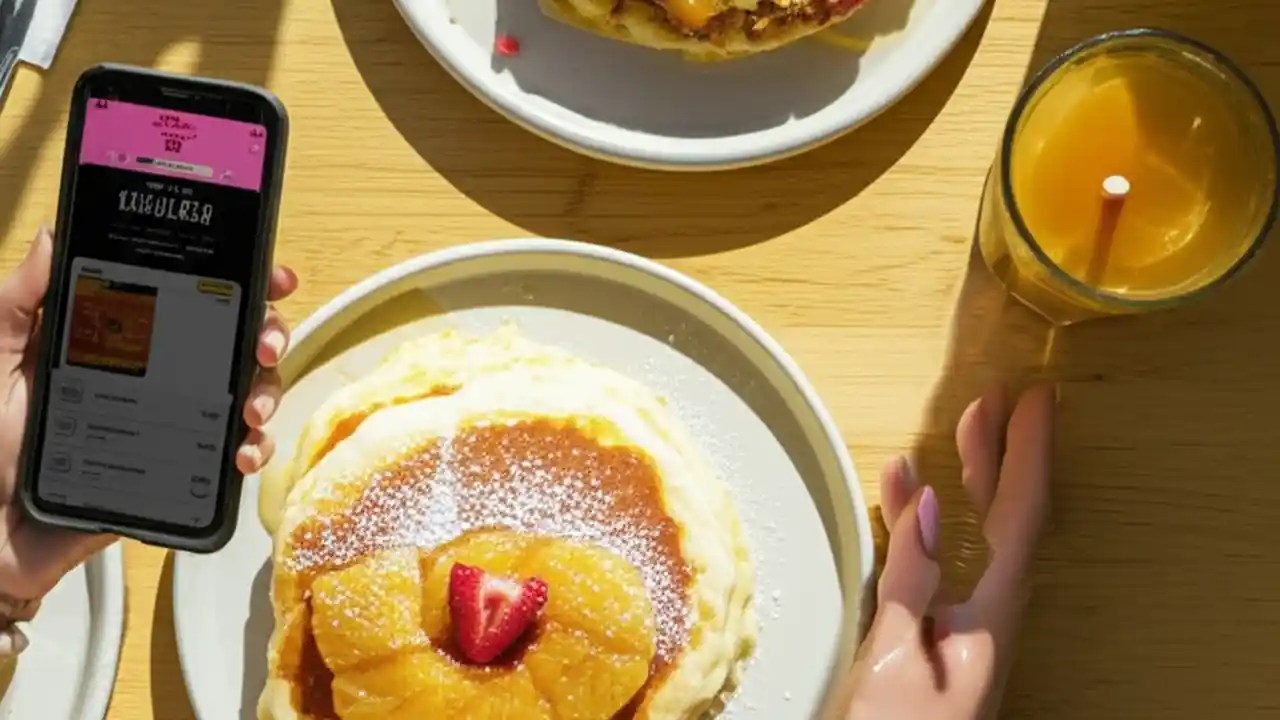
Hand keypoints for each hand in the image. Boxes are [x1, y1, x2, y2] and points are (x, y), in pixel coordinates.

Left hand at [0, 228, 298, 648]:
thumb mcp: (0, 354)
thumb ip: (21, 298)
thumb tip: (55, 234)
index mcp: (129, 334)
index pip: (195, 294)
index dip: (241, 278)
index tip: (269, 275)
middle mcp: (166, 370)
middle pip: (239, 338)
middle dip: (270, 333)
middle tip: (264, 345)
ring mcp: (183, 418)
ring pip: (251, 391)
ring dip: (268, 393)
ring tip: (253, 410)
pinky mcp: (191, 467)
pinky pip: (240, 451)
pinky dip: (255, 449)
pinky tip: (244, 453)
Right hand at [840, 385, 1054, 719]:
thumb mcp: (896, 659)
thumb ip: (912, 581)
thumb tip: (933, 505)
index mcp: (991, 619)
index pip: (1021, 518)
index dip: (1028, 454)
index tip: (1033, 399)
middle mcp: (987, 618)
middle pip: (1006, 520)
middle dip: (1001, 456)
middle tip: (993, 399)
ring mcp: (962, 628)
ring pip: (973, 538)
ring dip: (965, 482)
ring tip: (953, 434)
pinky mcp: (934, 639)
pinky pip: (937, 563)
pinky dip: (921, 525)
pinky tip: (904, 503)